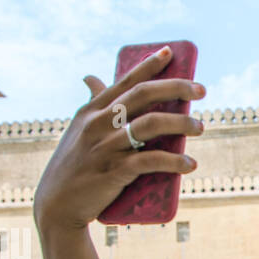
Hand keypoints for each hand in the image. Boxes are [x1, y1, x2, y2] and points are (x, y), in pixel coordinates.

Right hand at [32, 47, 205, 232]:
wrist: (57, 205)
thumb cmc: (73, 166)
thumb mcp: (78, 130)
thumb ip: (92, 105)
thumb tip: (90, 77)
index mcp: (91, 110)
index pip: (126, 81)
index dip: (149, 65)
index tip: (170, 52)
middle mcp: (98, 123)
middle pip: (143, 95)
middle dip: (175, 88)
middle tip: (201, 90)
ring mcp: (105, 147)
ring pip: (150, 125)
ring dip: (180, 124)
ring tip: (200, 127)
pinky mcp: (114, 172)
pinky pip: (150, 161)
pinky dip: (173, 161)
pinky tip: (190, 164)